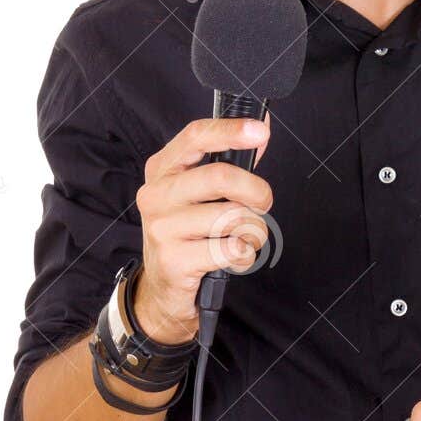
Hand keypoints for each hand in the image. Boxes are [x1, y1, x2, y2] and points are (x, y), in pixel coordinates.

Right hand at [133, 115, 272, 343]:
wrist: (163, 289)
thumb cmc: (188, 234)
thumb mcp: (199, 195)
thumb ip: (228, 164)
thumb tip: (259, 133)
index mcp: (163, 169)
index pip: (196, 136)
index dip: (231, 130)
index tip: (260, 131)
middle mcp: (157, 194)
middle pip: (220, 176)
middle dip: (256, 191)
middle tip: (262, 204)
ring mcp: (162, 228)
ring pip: (232, 217)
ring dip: (254, 230)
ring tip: (245, 238)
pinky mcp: (173, 260)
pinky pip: (230, 249)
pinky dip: (245, 255)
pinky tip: (234, 257)